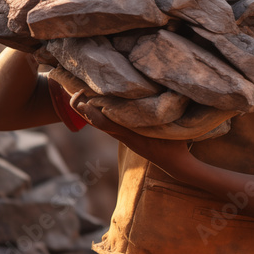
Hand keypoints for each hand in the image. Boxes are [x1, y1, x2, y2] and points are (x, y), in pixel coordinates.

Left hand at [69, 92, 194, 176]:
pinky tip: (100, 101)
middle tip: (77, 89)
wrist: (175, 164)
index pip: (104, 124)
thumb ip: (169, 113)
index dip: (92, 111)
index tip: (85, 96)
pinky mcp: (126, 137)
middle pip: (95, 122)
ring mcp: (123, 137)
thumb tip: (176, 92)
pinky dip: (99, 113)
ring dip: (89, 109)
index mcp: (130, 134)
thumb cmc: (176, 145)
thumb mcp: (173, 129)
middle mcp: (123, 136)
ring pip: (99, 123)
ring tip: (84, 91)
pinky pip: (107, 124)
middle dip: (82, 107)